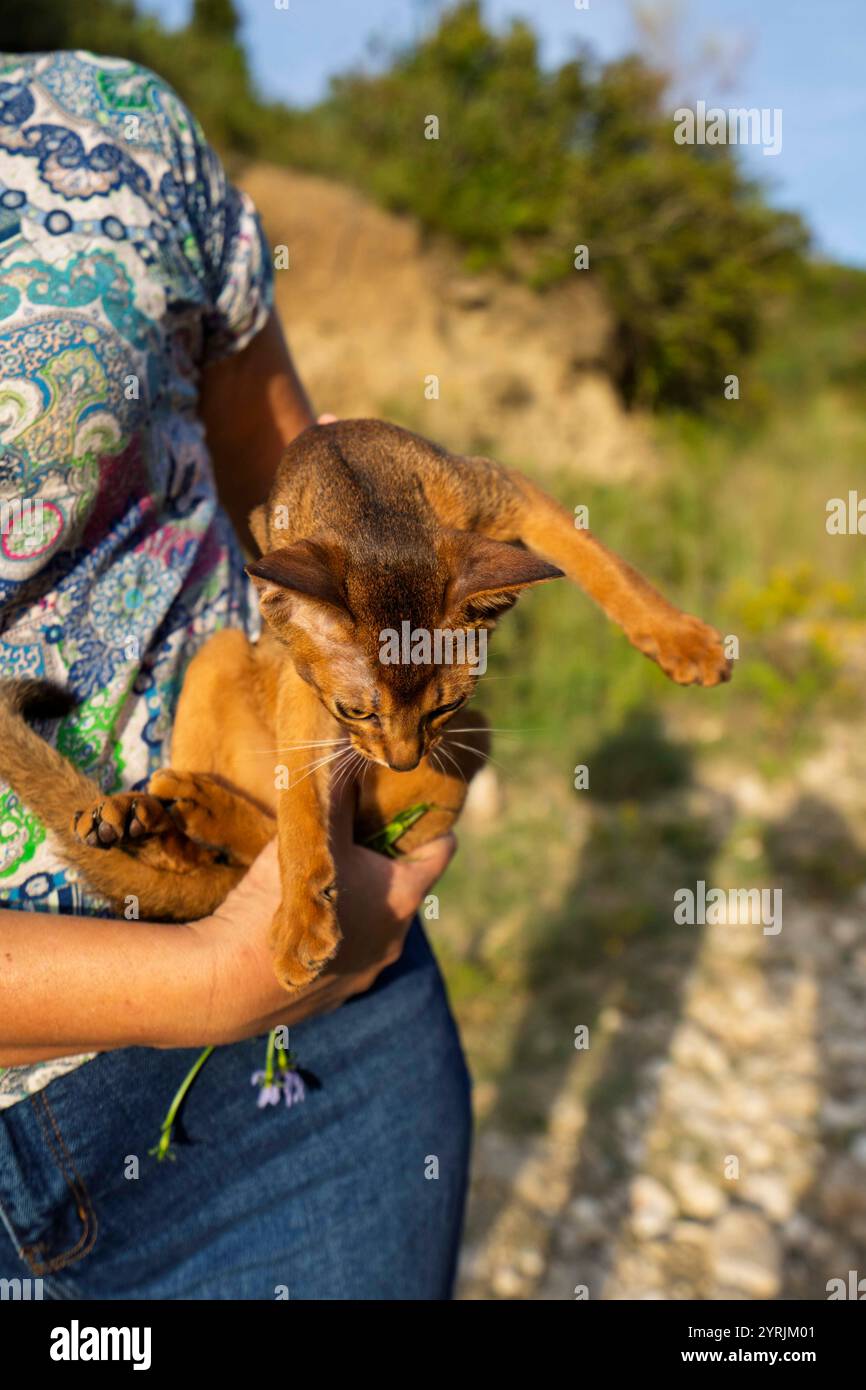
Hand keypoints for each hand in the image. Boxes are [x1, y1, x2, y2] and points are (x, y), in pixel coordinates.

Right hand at [185, 780, 454, 1045]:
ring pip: (374, 920)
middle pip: (403, 884)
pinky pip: (348, 952)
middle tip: (351, 833)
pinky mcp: (340, 993)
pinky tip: (303, 920)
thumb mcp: (312, 835)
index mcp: (403, 896)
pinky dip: (335, 933)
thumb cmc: (276, 900)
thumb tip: (350, 752)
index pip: (441, 848)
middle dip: (381, 858)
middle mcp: (397, 937)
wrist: (227, 980)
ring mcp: (369, 970)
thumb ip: (338, 796)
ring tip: (321, 878)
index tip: (402, 804)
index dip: (425, 821)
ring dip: (356, 897)